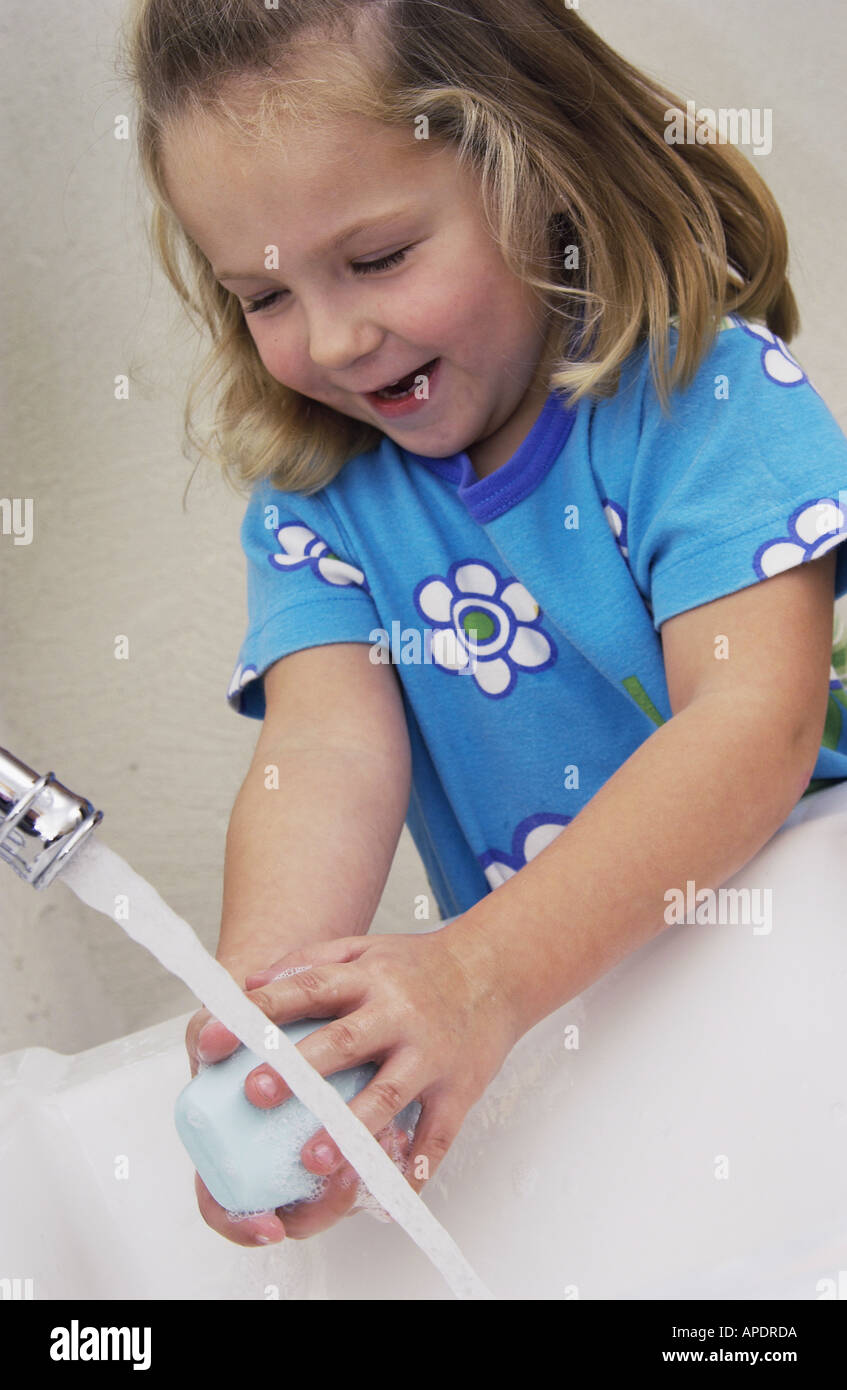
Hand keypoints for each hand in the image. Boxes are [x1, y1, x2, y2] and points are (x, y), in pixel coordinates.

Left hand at [189, 925, 519, 1242]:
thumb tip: (249, 986)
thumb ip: (307, 964)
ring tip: (311, 1160)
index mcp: (366, 979)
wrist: (495, 971)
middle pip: (342, 1043)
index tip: (213, 1040)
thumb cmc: (417, 966)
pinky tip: (383, 1197)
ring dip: (348, 1129)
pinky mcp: (458, 1090)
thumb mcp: (362, 949)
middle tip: (254, 1094)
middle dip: (298, 1070)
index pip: (305, 992)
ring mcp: (429, 1055)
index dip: (260, 1014)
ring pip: (387, 1096)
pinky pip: (435, 1137)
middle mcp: (397, 1015)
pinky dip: (411, 1171)